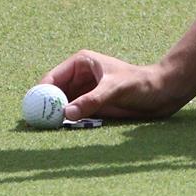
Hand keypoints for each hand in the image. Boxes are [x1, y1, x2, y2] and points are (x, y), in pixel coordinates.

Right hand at [40, 50, 190, 120]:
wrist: (160, 94)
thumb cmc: (140, 84)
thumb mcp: (114, 89)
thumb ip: (91, 100)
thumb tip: (65, 114)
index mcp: (80, 63)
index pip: (52, 78)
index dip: (41, 94)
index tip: (34, 110)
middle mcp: (79, 78)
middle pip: (53, 94)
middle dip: (45, 108)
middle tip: (36, 125)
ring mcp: (84, 93)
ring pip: (61, 107)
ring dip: (56, 118)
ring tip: (51, 130)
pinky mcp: (91, 107)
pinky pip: (73, 117)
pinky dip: (68, 124)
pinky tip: (68, 131)